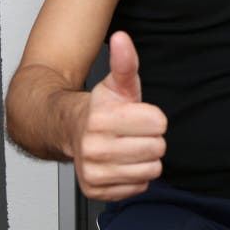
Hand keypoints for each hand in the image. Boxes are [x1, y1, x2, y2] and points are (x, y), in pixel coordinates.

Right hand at [73, 31, 166, 200]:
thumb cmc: (101, 108)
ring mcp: (93, 172)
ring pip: (151, 170)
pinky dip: (135, 177)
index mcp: (101, 119)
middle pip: (157, 148)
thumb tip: (121, 37)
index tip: (139, 115)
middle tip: (134, 133)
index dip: (154, 117)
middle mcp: (93, 148)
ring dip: (145, 159)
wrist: (70, 131)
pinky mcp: (95, 191)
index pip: (159, 123)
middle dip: (151, 138)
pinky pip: (138, 187)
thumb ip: (125, 61)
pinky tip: (122, 163)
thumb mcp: (117, 83)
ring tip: (128, 147)